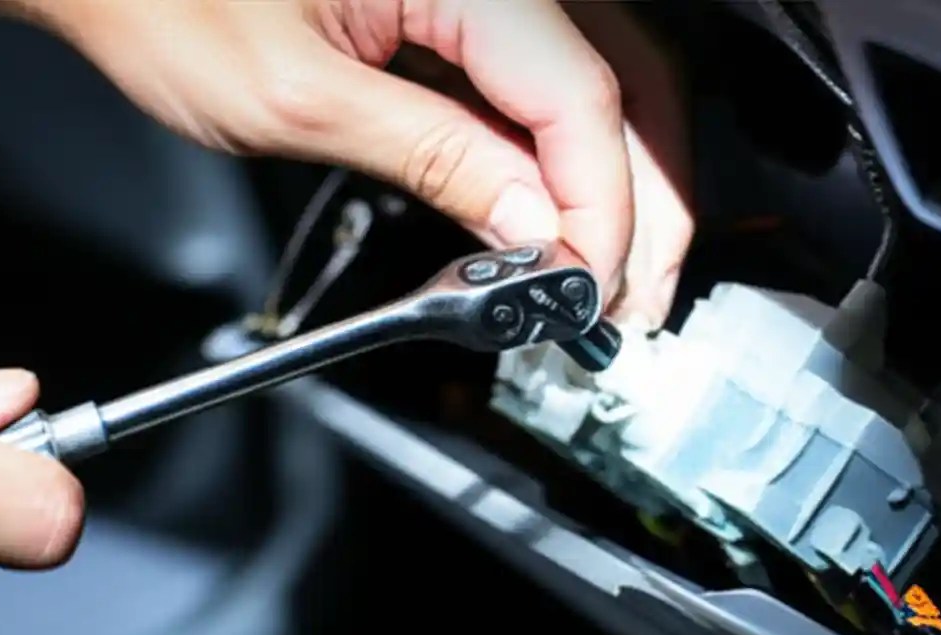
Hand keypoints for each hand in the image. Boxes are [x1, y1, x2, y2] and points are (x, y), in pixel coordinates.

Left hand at [22, 0, 691, 326]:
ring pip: (593, 86)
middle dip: (640, 200)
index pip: (580, 95)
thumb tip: (532, 228)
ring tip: (601, 275)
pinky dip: (553, 160)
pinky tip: (548, 221)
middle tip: (628, 300)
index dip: (599, 204)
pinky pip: (535, 87)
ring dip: (608, 183)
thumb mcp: (299, 101)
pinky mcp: (458, 11)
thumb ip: (434, 159)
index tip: (585, 287)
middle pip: (622, 82)